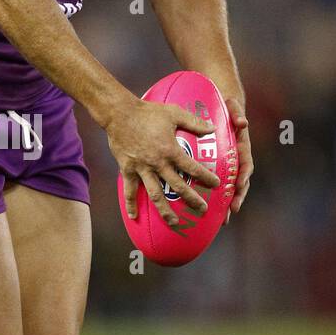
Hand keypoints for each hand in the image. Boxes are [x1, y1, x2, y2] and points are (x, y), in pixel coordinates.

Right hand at [108, 96, 220, 229]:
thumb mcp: (174, 113)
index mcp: (170, 150)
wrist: (119, 113)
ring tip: (174, 222)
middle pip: (177, 186)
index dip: (205, 177)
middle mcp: (157, 163)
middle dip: (191, 199)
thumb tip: (213, 129)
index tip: (216, 184)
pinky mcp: (128, 169)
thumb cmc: (148, 112)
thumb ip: (194, 122)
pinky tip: (134, 217)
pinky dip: (131, 204)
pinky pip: (129, 190)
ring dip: (165, 210)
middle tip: (203, 210)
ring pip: (155, 195)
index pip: (192, 168)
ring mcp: (141, 169)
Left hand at [222, 96, 252, 224]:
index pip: (245, 164)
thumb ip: (237, 112)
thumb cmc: (227, 106)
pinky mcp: (220, 166)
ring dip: (228, 202)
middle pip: (240, 181)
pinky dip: (217, 197)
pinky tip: (210, 211)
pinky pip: (219, 183)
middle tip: (232, 210)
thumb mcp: (232, 106)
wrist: (224, 105)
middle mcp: (237, 158)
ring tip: (224, 219)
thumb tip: (242, 122)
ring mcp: (229, 163)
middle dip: (237, 196)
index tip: (240, 185)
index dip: (243, 175)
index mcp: (242, 146)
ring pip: (231, 186)